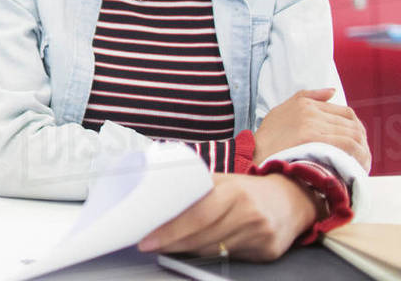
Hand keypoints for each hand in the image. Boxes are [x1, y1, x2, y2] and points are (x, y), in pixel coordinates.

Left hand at [137, 173, 318, 260]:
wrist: (291, 200)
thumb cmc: (248, 190)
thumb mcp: (224, 181)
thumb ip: (198, 188)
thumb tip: (160, 196)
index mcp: (235, 192)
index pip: (197, 215)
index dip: (171, 229)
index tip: (149, 236)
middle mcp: (249, 214)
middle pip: (203, 236)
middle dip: (172, 243)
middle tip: (150, 243)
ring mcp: (260, 235)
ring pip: (213, 250)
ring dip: (186, 250)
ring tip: (165, 246)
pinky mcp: (267, 252)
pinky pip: (229, 257)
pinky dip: (208, 254)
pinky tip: (194, 250)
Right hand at [254, 88, 370, 170]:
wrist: (255, 155)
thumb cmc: (269, 137)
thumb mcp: (282, 110)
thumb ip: (307, 97)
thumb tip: (332, 91)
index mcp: (305, 103)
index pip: (345, 112)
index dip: (354, 129)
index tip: (355, 144)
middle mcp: (310, 111)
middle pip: (351, 123)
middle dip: (360, 141)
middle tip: (360, 157)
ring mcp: (312, 124)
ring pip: (352, 134)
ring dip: (361, 150)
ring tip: (359, 163)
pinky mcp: (313, 139)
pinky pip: (347, 144)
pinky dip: (357, 155)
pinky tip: (355, 165)